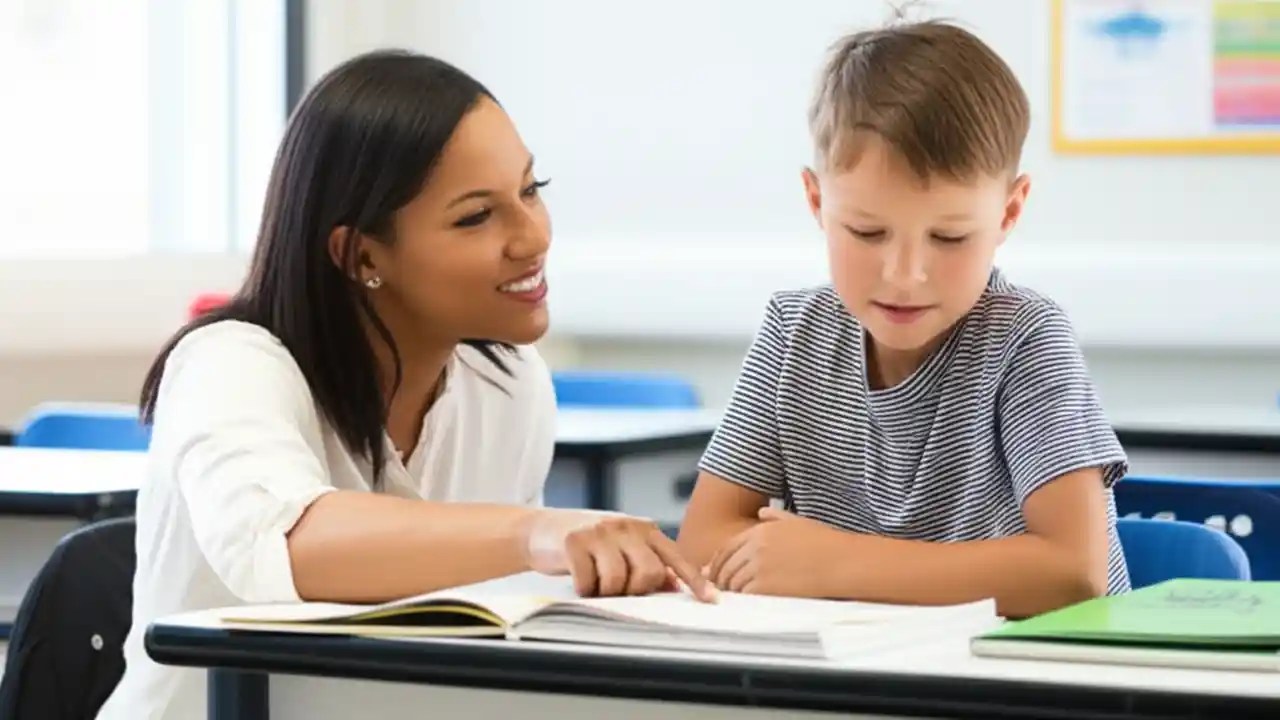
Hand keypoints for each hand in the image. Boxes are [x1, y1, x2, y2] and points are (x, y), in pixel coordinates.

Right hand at [523, 509, 716, 601]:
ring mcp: (600, 531)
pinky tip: (578, 579)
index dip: (693, 580)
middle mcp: (625, 526)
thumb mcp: (622, 547)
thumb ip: (648, 562)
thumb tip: (674, 587)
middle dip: (634, 590)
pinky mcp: (574, 540)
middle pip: (648, 573)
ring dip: (605, 592)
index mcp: (644, 529)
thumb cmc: (589, 544)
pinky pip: (588, 580)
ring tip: (594, 583)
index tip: (711, 600)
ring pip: (618, 580)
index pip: (675, 557)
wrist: (541, 529)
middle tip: (616, 589)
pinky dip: (583, 588)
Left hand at [707, 507, 844, 595]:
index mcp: (760, 531)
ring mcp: (759, 566)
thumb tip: (761, 512)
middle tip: (722, 592)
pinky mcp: (766, 586)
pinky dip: (743, 601)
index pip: (726, 548)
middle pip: (725, 567)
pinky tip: (748, 606)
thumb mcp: (799, 522)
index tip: (717, 574)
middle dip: (721, 580)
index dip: (718, 563)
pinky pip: (745, 596)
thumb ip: (776, 517)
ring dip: (732, 592)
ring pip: (733, 583)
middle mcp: (755, 547)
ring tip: (736, 601)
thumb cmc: (826, 543)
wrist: (842, 562)